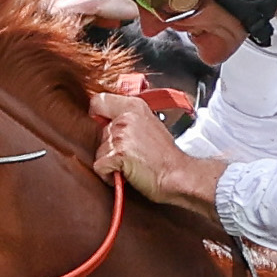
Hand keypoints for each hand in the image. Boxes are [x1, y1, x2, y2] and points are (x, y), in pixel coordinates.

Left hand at [90, 88, 222, 208]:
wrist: (178, 175)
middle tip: (130, 153)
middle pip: (100, 131)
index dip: (97, 114)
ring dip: (110, 162)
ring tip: (130, 165)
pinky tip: (124, 175)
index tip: (103, 123)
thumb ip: (132, 119)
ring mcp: (120, 136)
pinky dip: (108, 176)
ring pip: (99, 151)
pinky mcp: (117, 155)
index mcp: (135, 107)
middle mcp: (125, 118)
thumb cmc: (167, 157)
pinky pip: (99, 167)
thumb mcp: (152, 125)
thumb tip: (112, 121)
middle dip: (110, 145)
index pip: (99, 101)